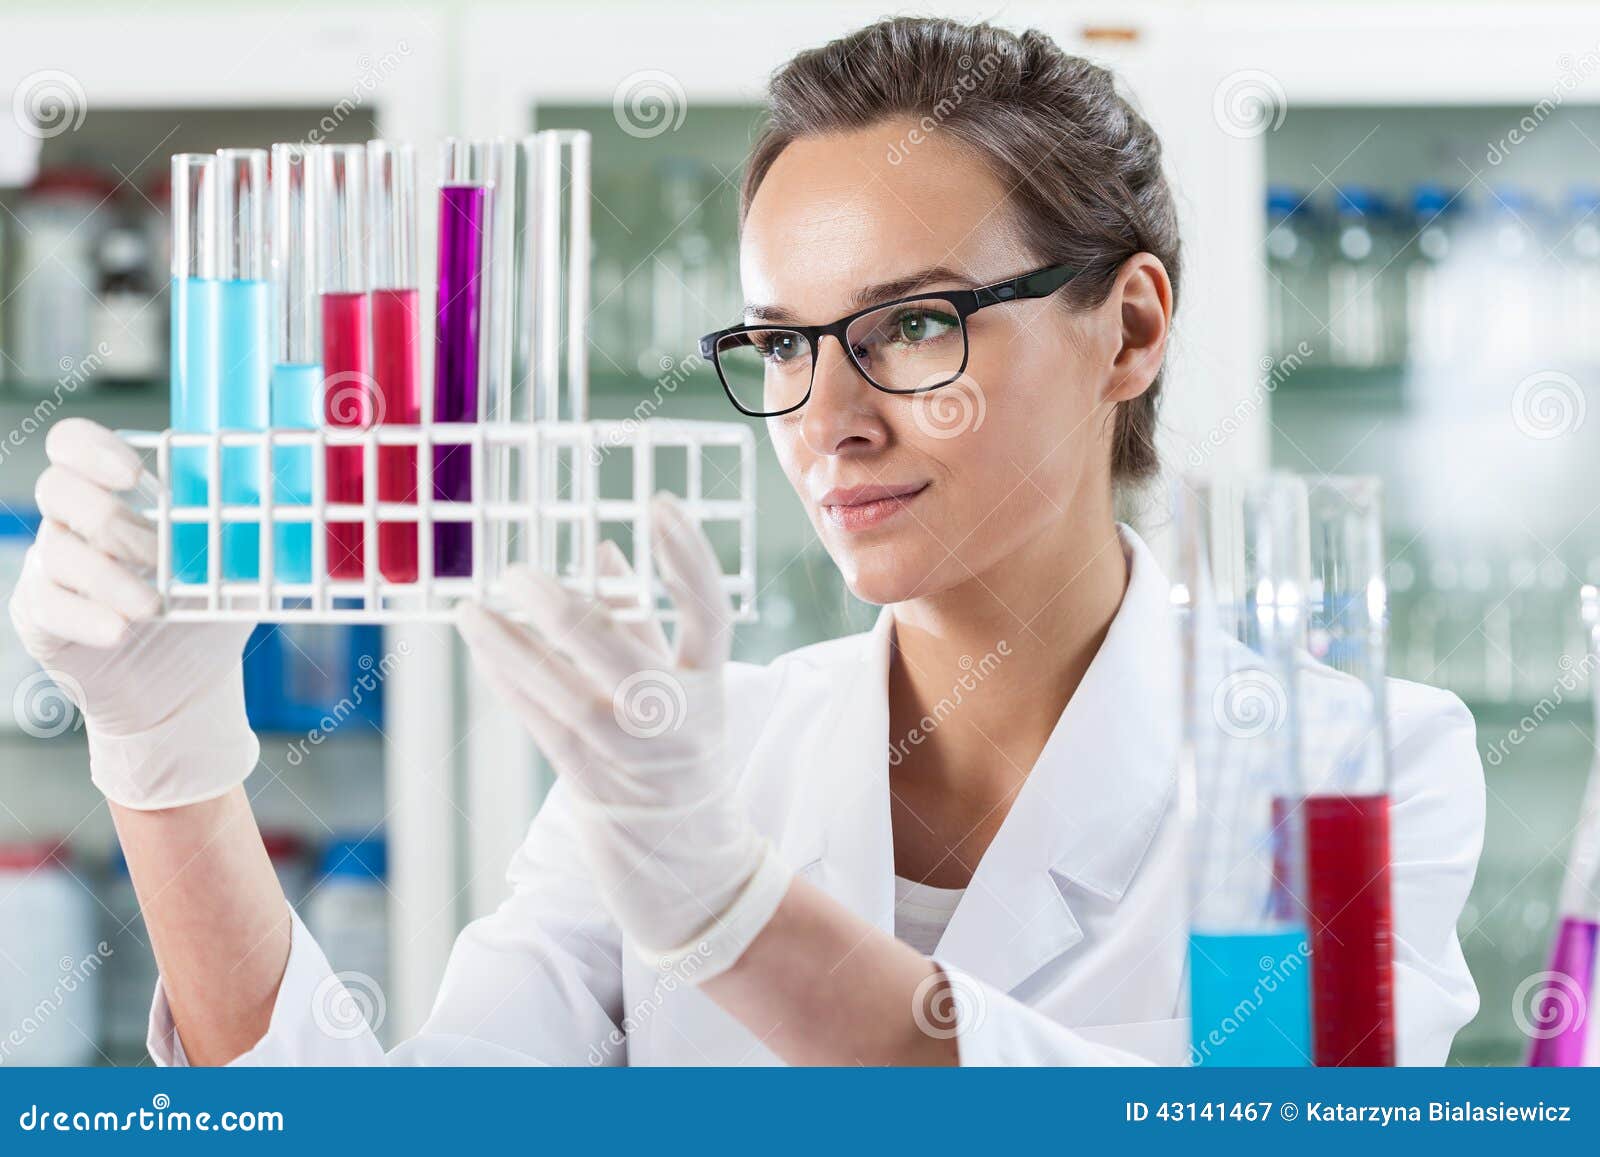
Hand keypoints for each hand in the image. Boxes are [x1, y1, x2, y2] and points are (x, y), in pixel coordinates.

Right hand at [8, 418, 258, 809]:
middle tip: (155, 551)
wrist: (187, 685)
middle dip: (109, 517)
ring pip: (54, 551)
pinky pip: (44, 604)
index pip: (74, 444)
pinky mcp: (41, 616)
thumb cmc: (208, 612)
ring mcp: (52, 568)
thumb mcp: (240, 569)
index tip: (133, 473)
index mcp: (116, 494)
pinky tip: (118, 631)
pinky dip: (84, 616)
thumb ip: (256, 532)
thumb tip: (295, 489)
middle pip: (57, 489)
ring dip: (106, 576)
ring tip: (151, 606)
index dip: (91, 447)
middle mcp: (75, 523)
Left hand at [454, 491, 790, 978]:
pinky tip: (483, 652)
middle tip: (517, 573)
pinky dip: (512, 687)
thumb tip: (604, 551)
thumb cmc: (681, 761)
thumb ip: (643, 621)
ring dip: (512, 650)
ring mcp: (634, 757)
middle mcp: (676, 721)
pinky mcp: (593, 785)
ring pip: (567, 695)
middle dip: (565, 611)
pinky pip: (543, 727)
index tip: (658, 503)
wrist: (690, 870)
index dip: (688, 558)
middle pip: (623, 656)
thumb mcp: (678, 688)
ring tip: (469, 610)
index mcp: (708, 687)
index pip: (709, 614)